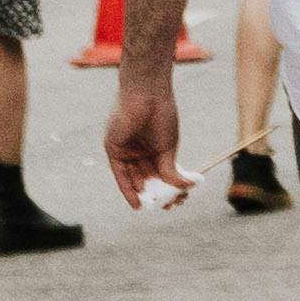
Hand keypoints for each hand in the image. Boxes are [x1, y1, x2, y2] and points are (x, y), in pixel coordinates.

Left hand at [107, 54, 182, 207]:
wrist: (148, 94)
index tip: (178, 200)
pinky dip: (128, 189)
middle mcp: (138, 150)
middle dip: (157, 193)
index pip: (159, 172)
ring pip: (134, 178)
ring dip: (144, 194)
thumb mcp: (168, 148)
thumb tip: (185, 188)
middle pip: (147, 177)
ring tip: (157, 206)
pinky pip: (121, 174)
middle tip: (168, 206)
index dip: (167, 187)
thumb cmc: (162, 115)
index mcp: (154, 146)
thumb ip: (170, 170)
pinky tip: (138, 202)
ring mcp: (126, 150)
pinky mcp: (114, 149)